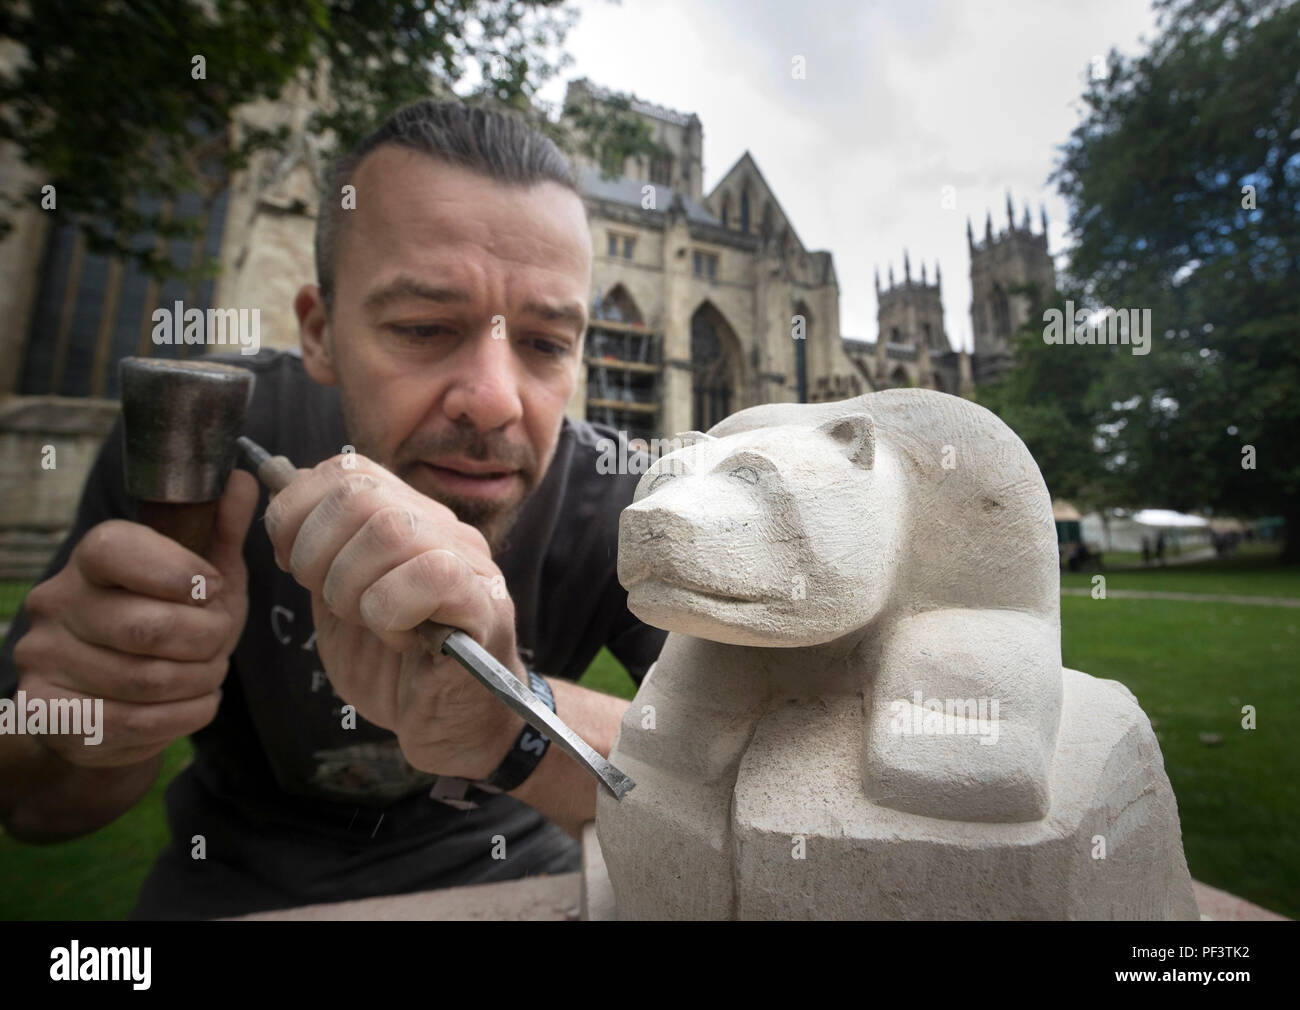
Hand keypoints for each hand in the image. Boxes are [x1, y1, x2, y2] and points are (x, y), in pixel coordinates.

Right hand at [12, 471, 257, 767]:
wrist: (118, 695)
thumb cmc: (169, 622)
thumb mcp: (205, 573)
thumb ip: (220, 529)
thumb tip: (240, 480)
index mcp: (92, 558)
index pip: (118, 549)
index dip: (178, 572)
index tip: (211, 588)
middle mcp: (56, 602)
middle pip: (146, 626)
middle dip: (205, 640)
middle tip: (218, 641)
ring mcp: (44, 657)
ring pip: (147, 679)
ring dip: (200, 680)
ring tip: (207, 671)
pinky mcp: (49, 711)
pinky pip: (135, 721)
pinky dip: (184, 715)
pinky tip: (193, 701)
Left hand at [262, 453, 524, 778]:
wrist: (451, 727)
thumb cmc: (395, 669)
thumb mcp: (337, 604)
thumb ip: (317, 555)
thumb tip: (281, 500)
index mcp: (404, 517)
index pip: (345, 469)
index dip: (296, 511)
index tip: (289, 561)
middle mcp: (440, 527)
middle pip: (359, 493)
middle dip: (314, 551)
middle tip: (325, 598)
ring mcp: (468, 561)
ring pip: (390, 530)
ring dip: (351, 586)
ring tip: (366, 622)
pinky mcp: (484, 603)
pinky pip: (429, 577)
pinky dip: (391, 613)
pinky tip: (402, 641)